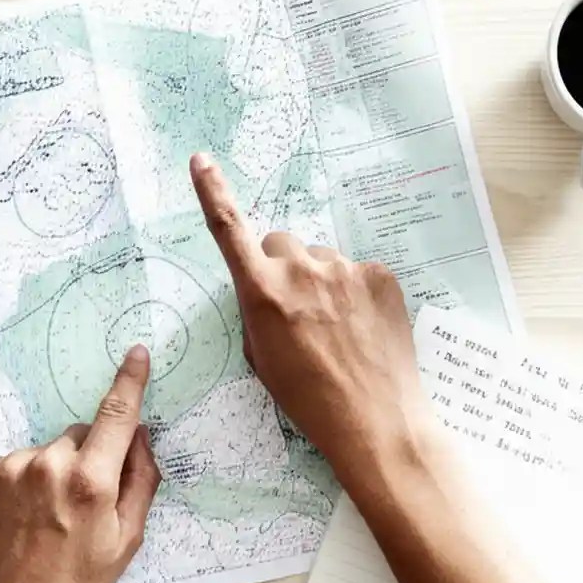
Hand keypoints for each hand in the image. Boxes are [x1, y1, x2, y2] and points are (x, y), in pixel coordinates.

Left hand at [0, 346, 161, 582]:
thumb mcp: (126, 541)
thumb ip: (141, 481)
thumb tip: (141, 437)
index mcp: (90, 483)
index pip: (116, 415)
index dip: (130, 381)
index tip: (136, 354)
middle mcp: (47, 467)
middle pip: (80, 437)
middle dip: (88, 460)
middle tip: (81, 506)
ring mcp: (8, 469)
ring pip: (46, 451)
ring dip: (51, 473)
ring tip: (45, 519)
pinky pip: (14, 462)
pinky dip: (21, 482)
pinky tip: (20, 516)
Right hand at [190, 153, 431, 492]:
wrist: (376, 421)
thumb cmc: (309, 399)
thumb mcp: (262, 358)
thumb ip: (258, 310)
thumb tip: (268, 288)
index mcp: (263, 292)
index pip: (228, 229)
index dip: (212, 191)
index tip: (201, 161)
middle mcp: (302, 269)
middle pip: (281, 245)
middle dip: (282, 268)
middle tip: (297, 312)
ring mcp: (346, 269)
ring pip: (322, 261)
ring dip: (322, 284)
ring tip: (337, 331)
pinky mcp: (381, 275)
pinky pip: (357, 273)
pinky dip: (356, 294)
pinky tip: (363, 329)